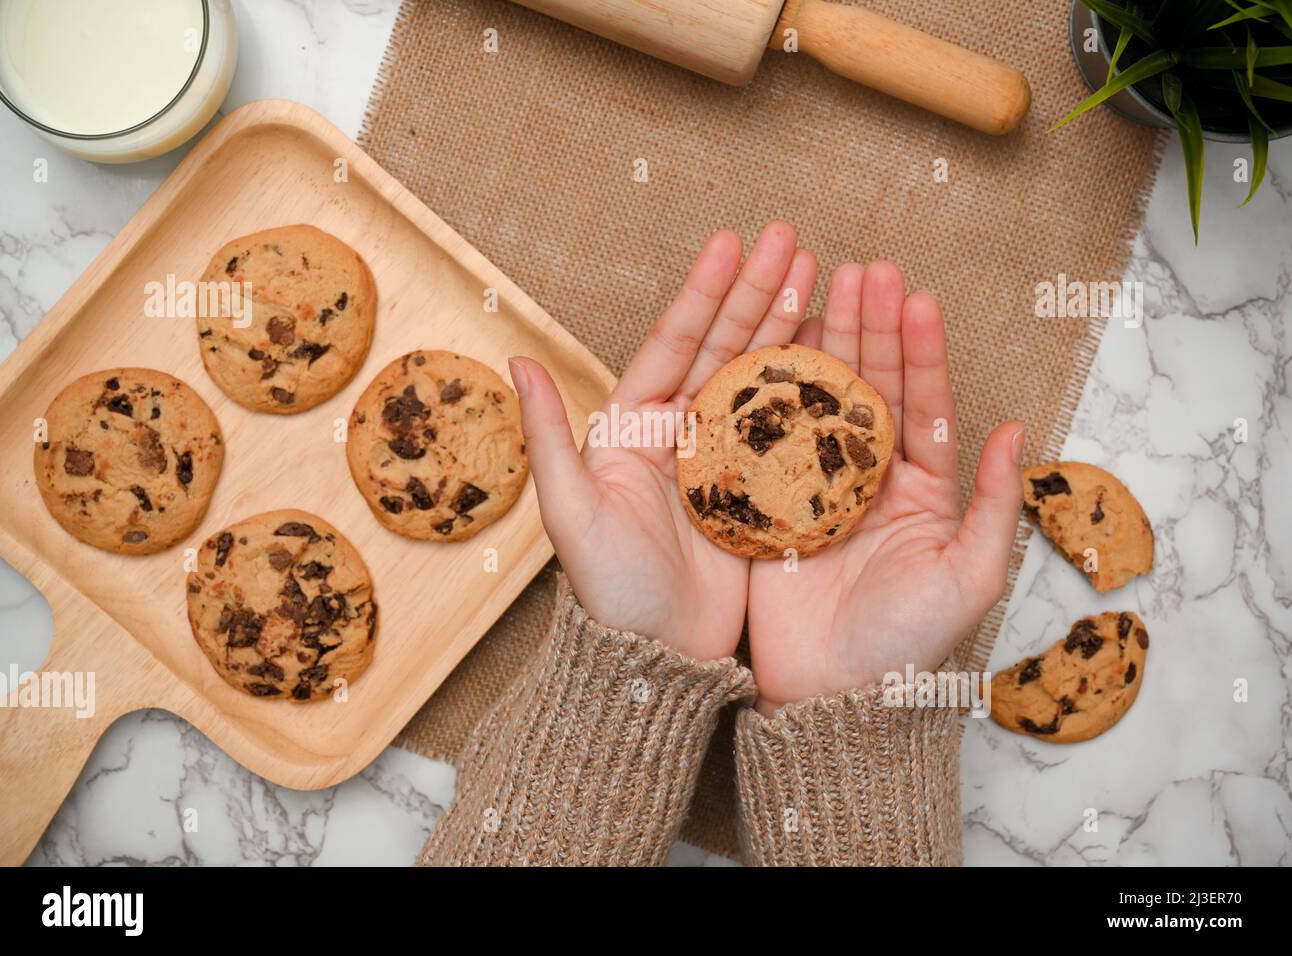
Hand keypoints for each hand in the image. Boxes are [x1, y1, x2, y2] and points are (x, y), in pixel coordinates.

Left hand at [509, 223, 818, 658]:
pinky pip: (789, 427)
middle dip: (758, 292)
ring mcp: (724, 459)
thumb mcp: (569, 512)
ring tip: (822, 274)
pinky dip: (812, 388)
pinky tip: (837, 351)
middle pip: (723, 347)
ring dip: (788, 325)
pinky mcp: (760, 489)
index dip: (705, 294)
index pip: (674, 344)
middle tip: (794, 239)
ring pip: (759, 377)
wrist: (656, 655)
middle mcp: (680, 433)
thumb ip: (546, 436)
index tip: (733, 244)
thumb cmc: (607, 590)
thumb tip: (515, 361)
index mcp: (635, 427)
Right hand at [747, 261, 1024, 712]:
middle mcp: (868, 478)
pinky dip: (766, 394)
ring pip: (819, 402)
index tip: (916, 298)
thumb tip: (1013, 430)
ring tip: (820, 285)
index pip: (923, 404)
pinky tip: (766, 347)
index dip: (920, 350)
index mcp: (921, 489)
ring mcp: (815, 487)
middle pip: (869, 387)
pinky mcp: (767, 504)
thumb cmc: (908, 643)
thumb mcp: (970, 575)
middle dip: (869, 328)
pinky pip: (766, 440)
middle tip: (863, 270)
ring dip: (821, 346)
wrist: (832, 697)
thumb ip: (995, 503)